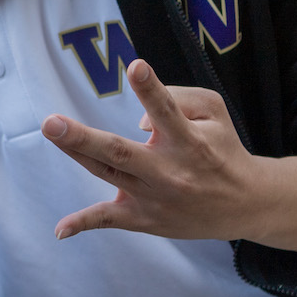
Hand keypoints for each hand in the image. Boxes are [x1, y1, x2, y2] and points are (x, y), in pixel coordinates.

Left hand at [41, 60, 263, 241]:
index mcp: (190, 142)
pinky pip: (109, 220)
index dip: (151, 90)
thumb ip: (179, 99)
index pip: (168, 112)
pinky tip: (60, 230)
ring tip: (51, 131)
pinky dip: (83, 224)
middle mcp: (169, 171)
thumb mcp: (215, 113)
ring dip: (78, 153)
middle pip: (120, 152)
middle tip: (51, 122)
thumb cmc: (222, 148)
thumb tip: (138, 119)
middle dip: (84, 137)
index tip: (137, 67)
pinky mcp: (144, 218)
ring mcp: (154, 197)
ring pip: (108, 172)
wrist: (245, 204)